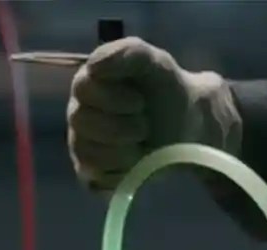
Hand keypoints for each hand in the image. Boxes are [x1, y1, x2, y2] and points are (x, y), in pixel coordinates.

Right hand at [67, 37, 241, 190]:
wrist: (187, 128)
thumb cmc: (166, 91)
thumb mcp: (155, 63)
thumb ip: (128, 53)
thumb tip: (94, 67)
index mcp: (88, 84)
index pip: (84, 90)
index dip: (115, 99)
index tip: (140, 101)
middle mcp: (79, 114)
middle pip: (82, 123)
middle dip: (122, 127)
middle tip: (144, 126)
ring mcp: (82, 146)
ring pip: (88, 154)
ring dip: (124, 152)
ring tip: (143, 145)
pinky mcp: (91, 175)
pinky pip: (95, 179)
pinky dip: (122, 174)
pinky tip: (136, 164)